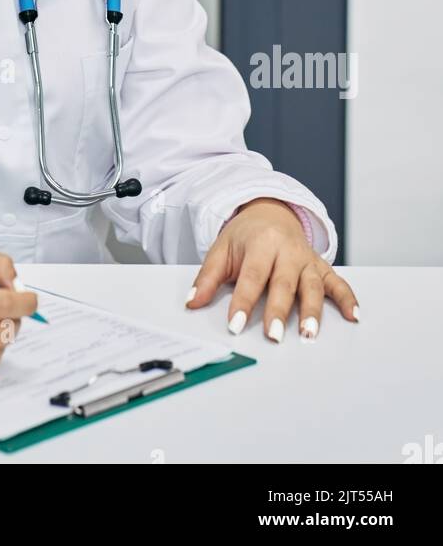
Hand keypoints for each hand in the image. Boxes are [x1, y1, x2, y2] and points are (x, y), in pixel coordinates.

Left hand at [184, 197, 358, 341]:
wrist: (270, 210)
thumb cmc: (246, 235)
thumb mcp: (222, 249)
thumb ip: (207, 277)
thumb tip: (192, 303)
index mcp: (261, 243)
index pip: (252, 276)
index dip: (243, 301)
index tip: (234, 324)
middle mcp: (287, 251)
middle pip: (284, 284)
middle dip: (279, 311)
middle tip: (274, 335)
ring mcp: (307, 259)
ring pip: (312, 286)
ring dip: (313, 310)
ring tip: (309, 333)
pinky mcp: (321, 266)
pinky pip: (337, 281)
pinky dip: (348, 297)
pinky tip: (354, 315)